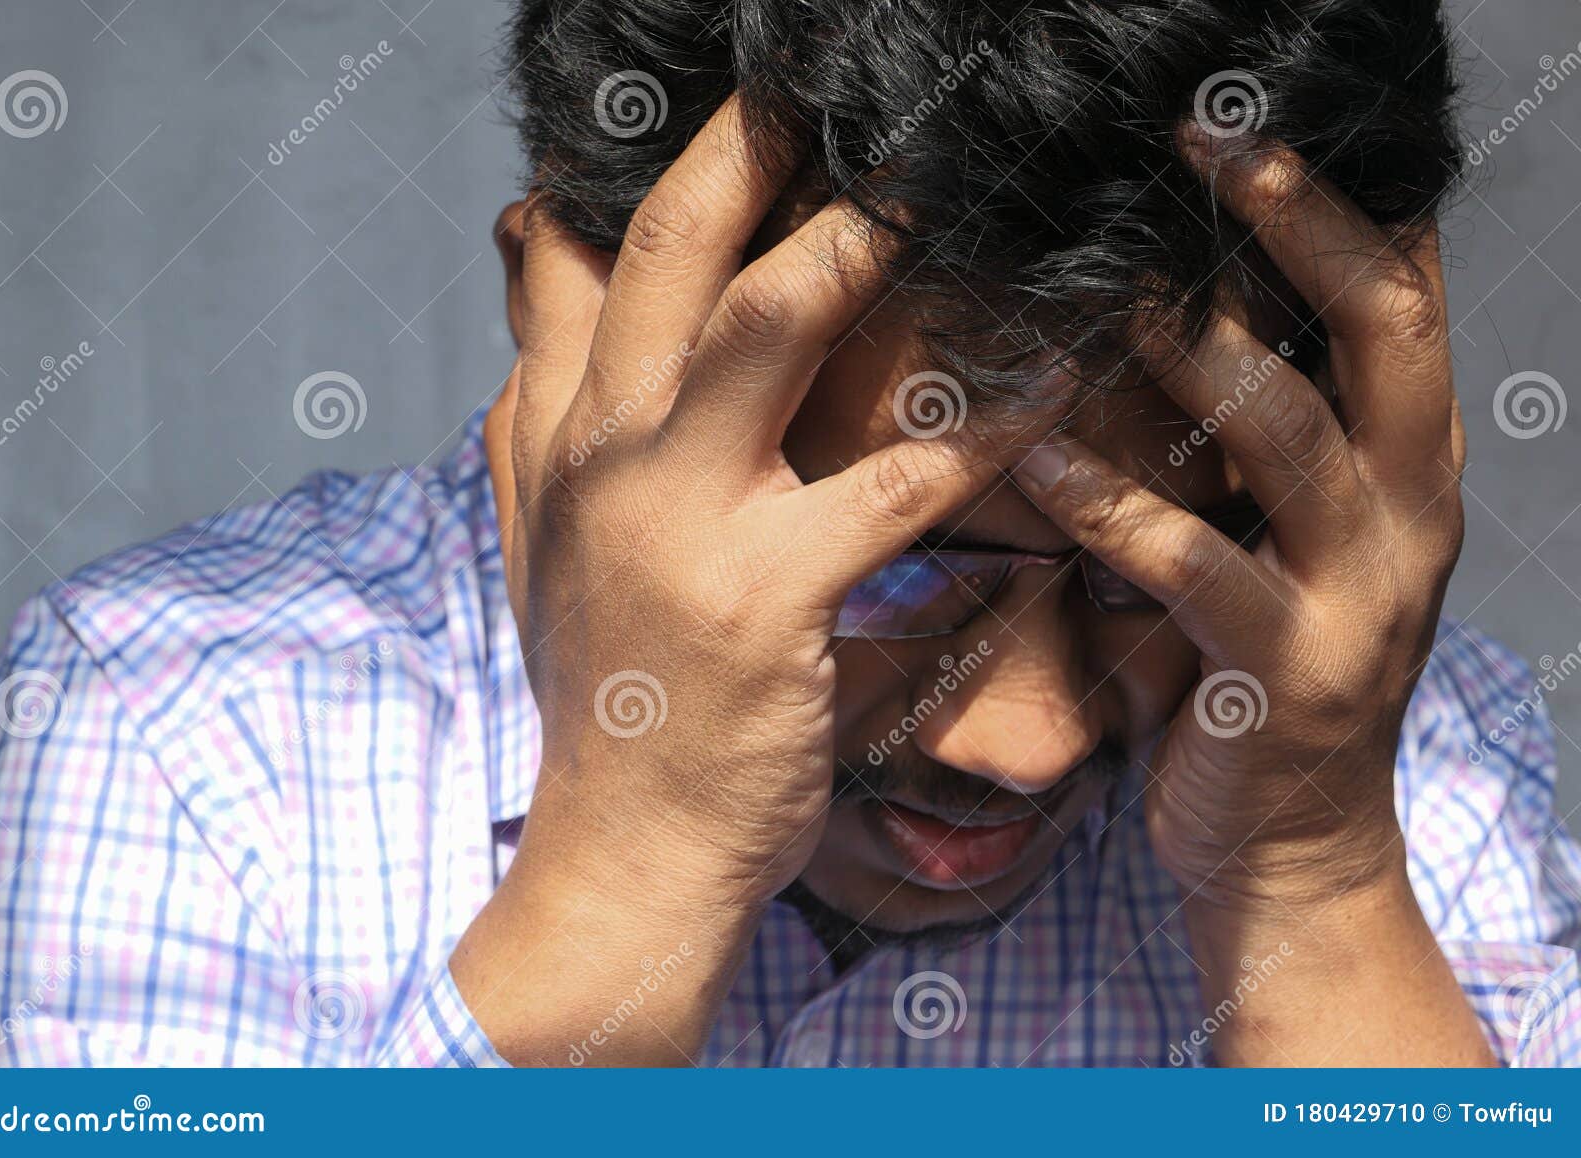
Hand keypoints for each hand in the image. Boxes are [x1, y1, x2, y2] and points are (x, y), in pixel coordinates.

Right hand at [462, 100, 1031, 1063]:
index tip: (716, 110)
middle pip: (672, 252)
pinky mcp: (769, 594)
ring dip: (865, 238)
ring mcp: (681, 519)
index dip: (635, 169)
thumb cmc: (610, 695)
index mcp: (557, 440)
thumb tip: (539, 282)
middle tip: (822, 89)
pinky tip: (1051, 378)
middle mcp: (607, 456)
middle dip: (750, 146)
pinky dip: (983, 422)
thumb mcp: (540, 544)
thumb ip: (535, 414)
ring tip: (939, 183)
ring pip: (771, 325)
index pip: (573, 264)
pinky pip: (896, 480)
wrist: (624, 848)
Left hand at [1016, 128, 1465, 912]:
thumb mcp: (1287, 545)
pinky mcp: (1284, 673)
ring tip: (1113, 282)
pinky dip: (1111, 501)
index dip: (1344, 207)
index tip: (1258, 127)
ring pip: (1291, 437)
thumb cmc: (1265, 682)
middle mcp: (1409, 517)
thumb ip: (1264, 450)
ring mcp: (1358, 597)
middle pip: (1383, 332)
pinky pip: (1193, 564)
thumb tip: (1190, 326)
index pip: (1403, 305)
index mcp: (1409, 472)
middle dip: (1300, 227)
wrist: (1291, 855)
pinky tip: (1035, 453)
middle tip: (1212, 143)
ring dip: (1200, 349)